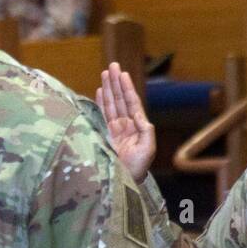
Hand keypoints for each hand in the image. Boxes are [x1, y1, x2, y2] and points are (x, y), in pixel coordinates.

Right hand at [96, 62, 154, 181]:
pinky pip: (101, 115)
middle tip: (112, 65)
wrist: (123, 182)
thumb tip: (140, 117)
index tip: (122, 73)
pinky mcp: (103, 134)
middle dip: (116, 82)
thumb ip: (146, 132)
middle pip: (120, 99)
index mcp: (137, 126)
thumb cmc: (137, 168)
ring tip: (105, 73)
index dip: (127, 88)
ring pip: (110, 104)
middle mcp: (125, 125)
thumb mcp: (147, 149)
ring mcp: (114, 129)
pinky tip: (98, 91)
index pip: (131, 102)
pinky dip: (100, 103)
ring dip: (107, 88)